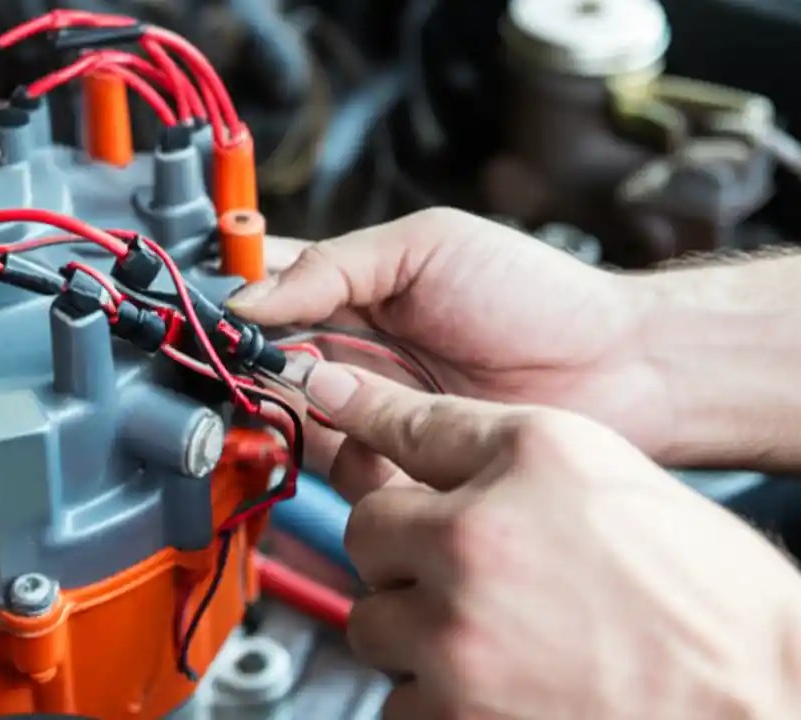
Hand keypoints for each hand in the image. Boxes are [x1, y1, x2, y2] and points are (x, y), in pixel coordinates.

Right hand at [238, 209, 674, 462]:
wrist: (615, 370)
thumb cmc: (532, 294)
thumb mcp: (427, 247)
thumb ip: (333, 266)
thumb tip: (249, 296)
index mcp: (348, 281)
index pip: (261, 284)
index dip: (225, 297)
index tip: (200, 313)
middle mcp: (348, 344)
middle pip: (261, 360)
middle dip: (250, 367)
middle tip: (254, 369)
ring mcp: (368, 405)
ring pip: (291, 418)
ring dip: (296, 415)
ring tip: (333, 401)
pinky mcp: (391, 460)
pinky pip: (339, 469)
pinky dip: (347, 462)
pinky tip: (378, 448)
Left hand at [307, 361, 800, 718]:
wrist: (758, 688)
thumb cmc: (684, 576)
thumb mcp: (575, 459)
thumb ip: (450, 428)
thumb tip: (338, 392)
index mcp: (496, 494)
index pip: (381, 469)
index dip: (390, 483)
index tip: (373, 469)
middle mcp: (468, 569)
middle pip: (366, 553)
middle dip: (407, 559)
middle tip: (481, 570)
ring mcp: (461, 660)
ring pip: (376, 632)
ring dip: (417, 630)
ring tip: (502, 628)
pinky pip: (400, 703)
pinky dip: (438, 696)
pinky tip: (505, 680)